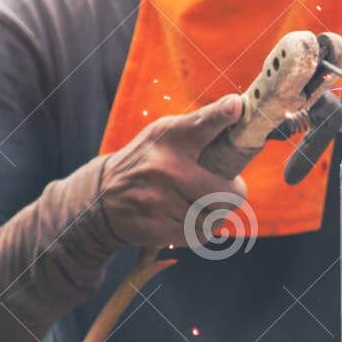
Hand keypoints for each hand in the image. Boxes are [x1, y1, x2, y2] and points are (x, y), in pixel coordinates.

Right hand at [96, 94, 247, 247]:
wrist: (102, 197)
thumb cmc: (149, 161)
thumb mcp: (166, 135)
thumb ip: (201, 125)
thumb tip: (239, 107)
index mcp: (171, 137)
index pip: (202, 123)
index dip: (221, 114)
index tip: (235, 106)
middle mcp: (164, 167)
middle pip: (227, 193)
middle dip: (233, 195)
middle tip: (227, 191)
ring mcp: (158, 200)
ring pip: (215, 218)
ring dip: (216, 214)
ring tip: (202, 204)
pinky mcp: (155, 228)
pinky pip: (199, 235)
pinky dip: (201, 230)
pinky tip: (188, 218)